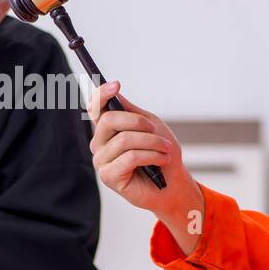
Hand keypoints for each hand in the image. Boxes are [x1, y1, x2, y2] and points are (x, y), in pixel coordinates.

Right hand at [86, 80, 205, 253]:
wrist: (172, 184)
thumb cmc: (162, 154)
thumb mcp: (151, 127)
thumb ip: (132, 112)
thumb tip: (115, 93)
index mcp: (108, 129)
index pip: (96, 107)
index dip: (102, 94)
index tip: (116, 85)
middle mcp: (100, 143)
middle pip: (109, 120)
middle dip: (138, 122)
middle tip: (155, 130)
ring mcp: (101, 160)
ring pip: (124, 140)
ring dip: (152, 143)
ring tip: (166, 149)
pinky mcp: (108, 177)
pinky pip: (130, 158)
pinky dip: (151, 156)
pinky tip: (162, 160)